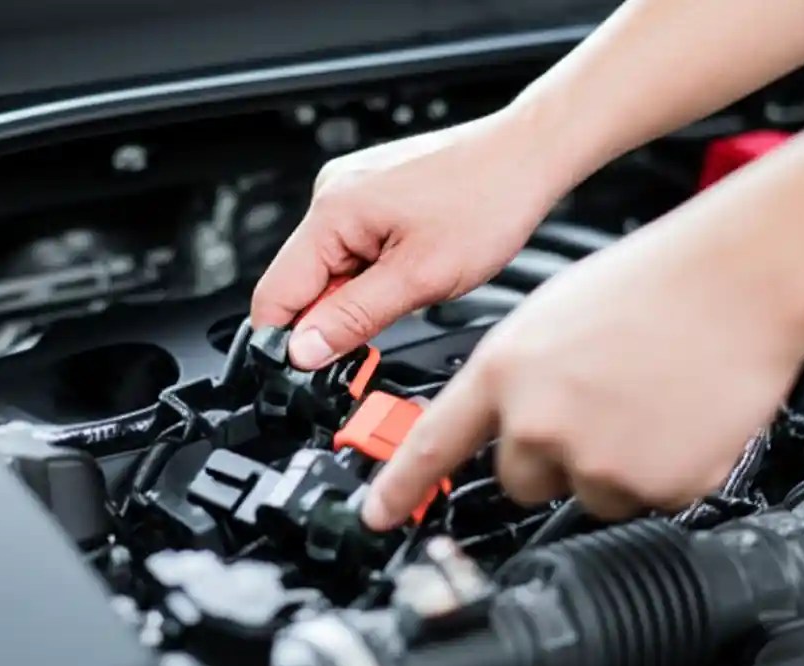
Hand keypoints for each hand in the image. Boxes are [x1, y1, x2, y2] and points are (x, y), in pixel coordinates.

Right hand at [250, 108, 566, 368]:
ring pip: (330, 268)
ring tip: (412, 282)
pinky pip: (352, 248)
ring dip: (361, 293)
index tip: (309, 371)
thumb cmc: (488, 200)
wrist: (528, 155)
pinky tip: (414, 264)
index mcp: (332, 210)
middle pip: (302, 283)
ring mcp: (350, 189)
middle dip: (335, 316)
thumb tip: (303, 350)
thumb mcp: (419, 278)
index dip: (288, 341)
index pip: (275, 294)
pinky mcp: (370, 192)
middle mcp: (332, 192)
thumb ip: (353, 318)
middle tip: (384, 329)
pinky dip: (376, 271)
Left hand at [360, 226, 803, 527]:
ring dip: (612, 465)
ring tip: (645, 403)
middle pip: (520, 481)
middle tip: (596, 408)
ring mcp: (594, 459)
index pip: (432, 445)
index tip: (379, 515)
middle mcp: (538, 421)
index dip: (399, 488)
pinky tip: (677, 418)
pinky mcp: (653, 486)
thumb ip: (515, 378)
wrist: (739, 280)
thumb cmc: (652, 285)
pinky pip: (646, 499)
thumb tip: (507, 418)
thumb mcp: (547, 318)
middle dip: (551, 458)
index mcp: (503, 370)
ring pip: (588, 493)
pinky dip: (663, 472)